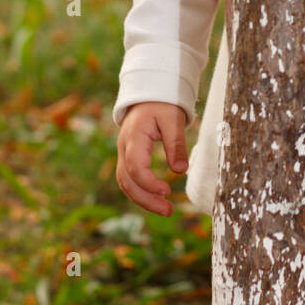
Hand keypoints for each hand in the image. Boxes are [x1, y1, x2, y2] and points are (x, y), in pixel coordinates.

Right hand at [116, 101, 188, 215]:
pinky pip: (129, 179)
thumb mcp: (173, 120)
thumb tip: (180, 171)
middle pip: (126, 180)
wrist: (150, 93)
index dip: (149, 183)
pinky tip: (157, 199)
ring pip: (125, 182)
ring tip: (165, 210)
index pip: (135, 167)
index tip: (167, 191)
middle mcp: (123, 147)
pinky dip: (141, 192)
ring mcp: (123, 153)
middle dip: (145, 199)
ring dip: (142, 199)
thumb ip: (176, 144)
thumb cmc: (163, 104)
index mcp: (134, 136)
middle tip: (168, 210)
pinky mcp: (128, 157)